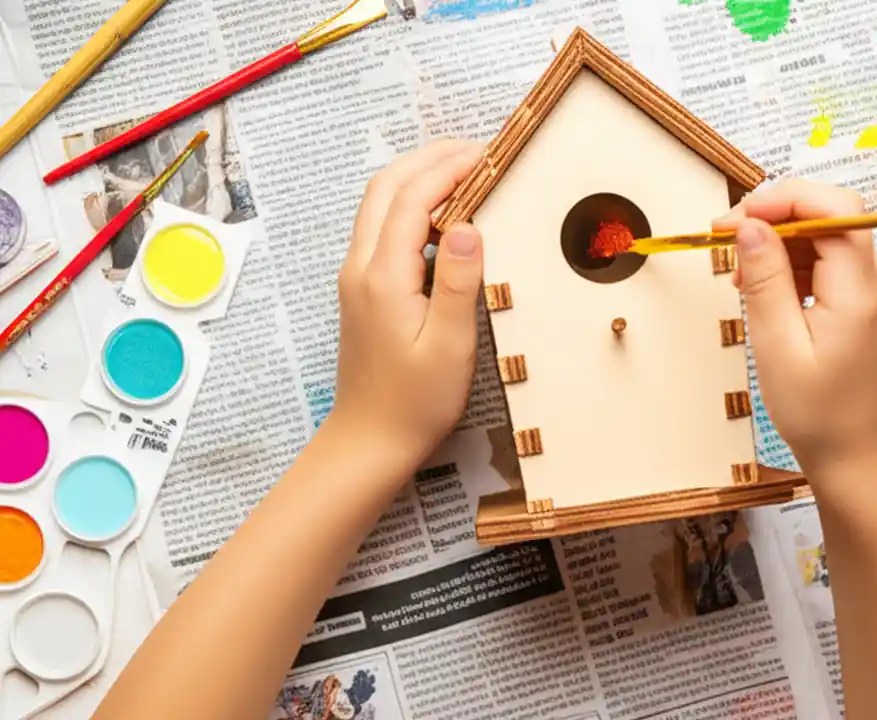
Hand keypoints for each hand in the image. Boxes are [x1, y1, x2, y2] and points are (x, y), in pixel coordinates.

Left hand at [330, 139, 485, 475]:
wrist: (369, 442)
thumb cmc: (415, 403)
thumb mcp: (450, 346)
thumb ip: (460, 282)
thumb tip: (471, 224)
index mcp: (383, 277)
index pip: (413, 198)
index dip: (451, 168)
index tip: (490, 155)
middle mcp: (361, 267)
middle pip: (386, 187)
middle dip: (430, 159)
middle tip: (479, 150)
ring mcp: (357, 277)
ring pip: (379, 203)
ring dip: (418, 177)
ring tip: (466, 171)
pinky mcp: (363, 289)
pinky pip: (382, 228)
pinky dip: (411, 204)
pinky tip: (445, 216)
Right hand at [715, 179, 876, 478]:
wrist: (854, 455)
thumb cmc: (817, 414)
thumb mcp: (777, 346)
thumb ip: (766, 279)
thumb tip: (750, 225)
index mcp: (863, 292)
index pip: (836, 209)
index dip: (785, 199)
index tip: (738, 217)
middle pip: (830, 217)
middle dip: (775, 219)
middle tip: (724, 239)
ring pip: (825, 238)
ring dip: (780, 245)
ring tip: (741, 278)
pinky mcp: (868, 300)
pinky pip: (829, 262)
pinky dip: (794, 266)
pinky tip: (766, 290)